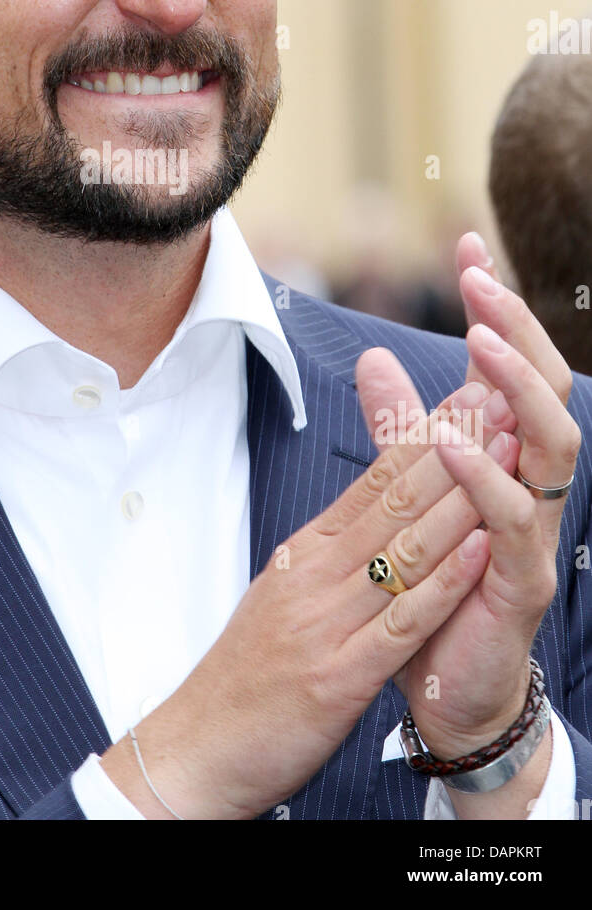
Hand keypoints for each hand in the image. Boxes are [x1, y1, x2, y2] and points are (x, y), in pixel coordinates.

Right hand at [99, 373, 493, 818]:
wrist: (196, 748)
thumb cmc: (242, 679)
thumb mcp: (282, 596)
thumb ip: (327, 556)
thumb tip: (363, 516)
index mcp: (303, 553)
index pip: (373, 481)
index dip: (425, 437)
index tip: (464, 400)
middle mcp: (314, 575)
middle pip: (394, 500)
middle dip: (453, 449)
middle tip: (496, 402)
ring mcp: (325, 623)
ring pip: (404, 549)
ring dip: (461, 499)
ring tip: (502, 456)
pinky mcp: (338, 677)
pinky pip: (401, 622)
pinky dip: (444, 583)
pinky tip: (478, 550)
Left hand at [365, 233, 579, 765]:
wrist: (438, 686)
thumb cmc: (432, 580)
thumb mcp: (411, 489)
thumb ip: (400, 426)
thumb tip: (376, 358)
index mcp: (504, 454)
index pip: (509, 364)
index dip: (496, 305)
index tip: (467, 243)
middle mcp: (530, 482)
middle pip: (549, 389)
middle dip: (518, 330)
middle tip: (480, 281)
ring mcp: (534, 529)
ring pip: (553, 445)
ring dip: (518, 388)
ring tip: (481, 339)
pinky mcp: (522, 580)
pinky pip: (517, 520)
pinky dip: (488, 477)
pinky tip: (457, 442)